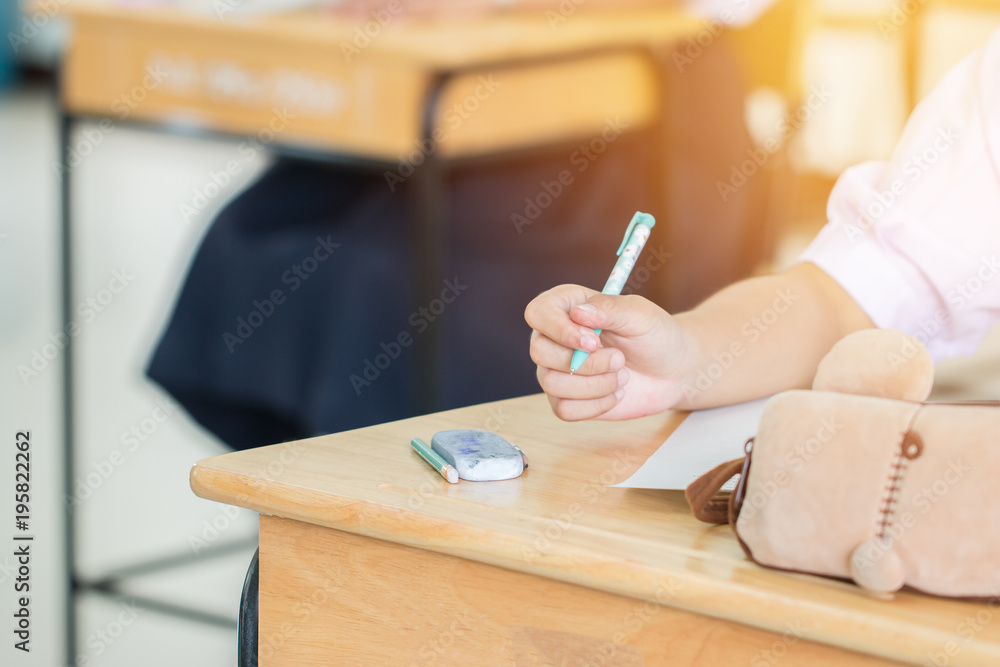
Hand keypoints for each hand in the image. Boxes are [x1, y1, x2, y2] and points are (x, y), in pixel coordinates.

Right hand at [525, 284, 693, 420]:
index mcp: (567, 307)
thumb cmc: (655, 336)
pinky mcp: (567, 399)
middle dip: (585, 362)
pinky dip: (596, 405)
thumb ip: (610, 308)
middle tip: (620, 359)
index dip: (560, 329)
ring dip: (595, 384)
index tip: (594, 340)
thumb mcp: (640, 314)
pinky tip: (616, 394)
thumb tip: (578, 313)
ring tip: (622, 375)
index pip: (538, 313)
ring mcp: (558, 370)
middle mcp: (555, 338)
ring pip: (552, 384)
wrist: (672, 371)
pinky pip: (564, 409)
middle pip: (540, 352)